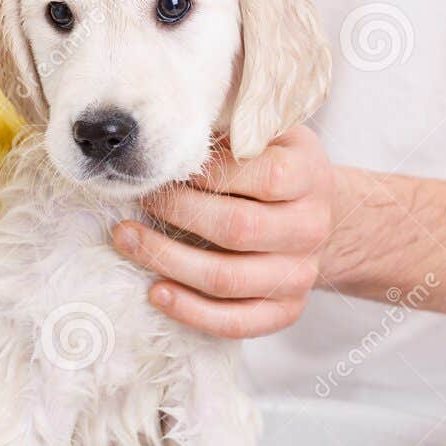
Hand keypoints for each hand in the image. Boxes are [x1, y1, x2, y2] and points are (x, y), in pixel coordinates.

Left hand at [112, 125, 333, 338]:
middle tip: (138, 200)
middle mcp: (311, 228)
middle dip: (176, 214)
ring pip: (227, 279)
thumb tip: (172, 123)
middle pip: (237, 229)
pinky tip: (156, 292)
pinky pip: (237, 323)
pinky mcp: (286, 310)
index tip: (167, 168)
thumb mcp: (268, 133)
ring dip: (168, 261)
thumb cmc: (277, 166)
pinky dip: (192, 312)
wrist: (318, 215)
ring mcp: (300, 274)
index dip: (208, 174)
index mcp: (309, 176)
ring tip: (127, 240)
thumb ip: (233, 127)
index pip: (261, 177)